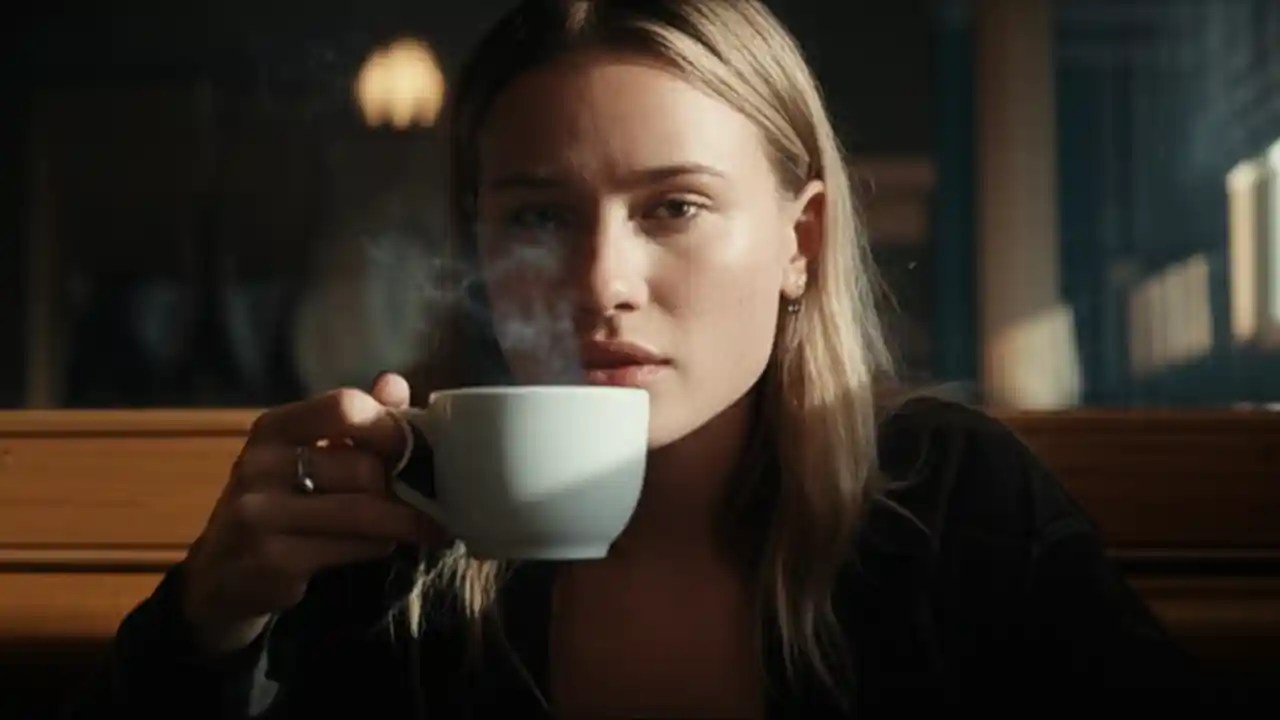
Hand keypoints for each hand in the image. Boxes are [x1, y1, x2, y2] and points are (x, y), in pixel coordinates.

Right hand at [179, 372, 429, 654]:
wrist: (222, 573)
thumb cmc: (279, 502)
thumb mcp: (305, 453)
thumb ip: (352, 420)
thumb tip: (395, 383)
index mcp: (274, 427)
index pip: (343, 406)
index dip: (390, 426)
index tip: (417, 448)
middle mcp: (260, 464)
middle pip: (363, 468)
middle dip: (403, 487)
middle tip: (427, 498)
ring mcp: (260, 514)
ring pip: (364, 512)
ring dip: (403, 522)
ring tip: (423, 525)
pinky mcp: (273, 560)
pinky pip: (352, 548)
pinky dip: (380, 546)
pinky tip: (384, 545)